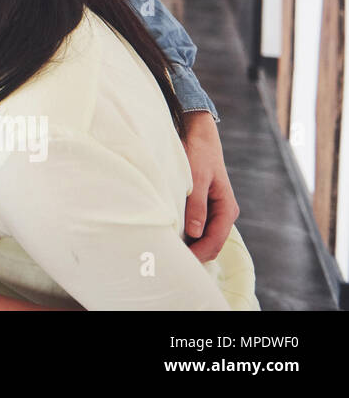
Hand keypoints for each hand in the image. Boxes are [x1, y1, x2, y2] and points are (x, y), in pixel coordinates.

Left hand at [180, 111, 238, 260]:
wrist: (199, 137)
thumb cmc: (199, 155)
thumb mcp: (197, 178)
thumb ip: (196, 205)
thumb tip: (194, 233)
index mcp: (227, 208)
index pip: (215, 240)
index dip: (199, 252)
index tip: (180, 260)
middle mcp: (223, 213)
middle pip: (211, 243)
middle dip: (194, 253)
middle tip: (170, 260)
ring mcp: (214, 211)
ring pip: (203, 237)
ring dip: (190, 245)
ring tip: (169, 250)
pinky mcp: (203, 207)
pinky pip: (197, 228)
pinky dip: (187, 234)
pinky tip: (171, 235)